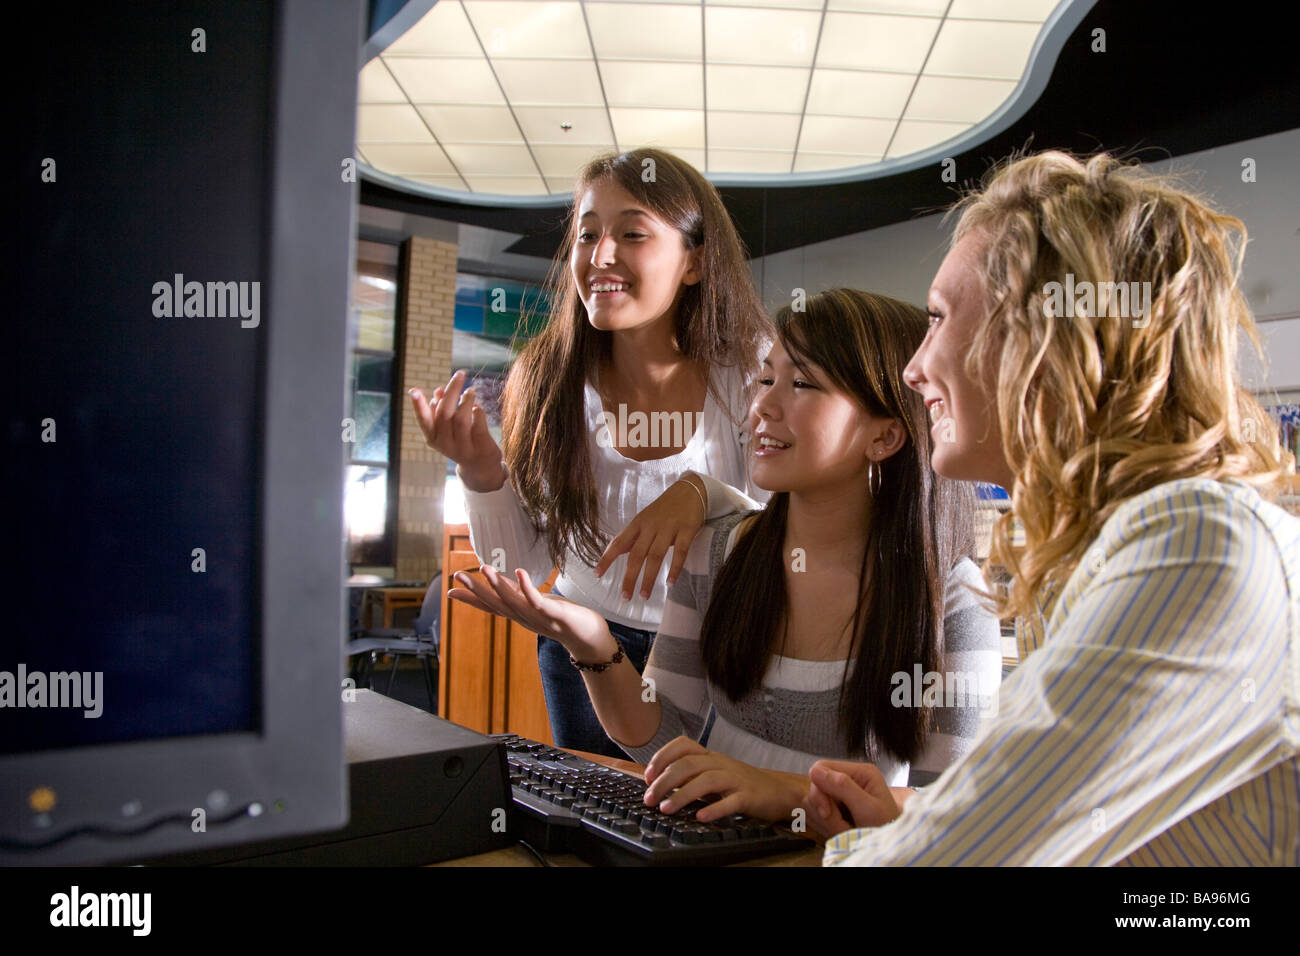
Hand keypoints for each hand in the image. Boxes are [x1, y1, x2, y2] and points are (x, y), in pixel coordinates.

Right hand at [408, 370, 504, 491]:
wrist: (480, 467)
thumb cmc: (461, 440)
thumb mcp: (447, 428)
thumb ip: (441, 409)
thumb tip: (438, 391)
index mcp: (433, 438)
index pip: (423, 421)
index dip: (418, 406)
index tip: (413, 390)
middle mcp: (445, 444)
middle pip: (445, 413)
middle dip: (452, 390)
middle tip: (460, 374)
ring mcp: (463, 447)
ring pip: (461, 418)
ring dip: (466, 399)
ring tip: (470, 391)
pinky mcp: (481, 446)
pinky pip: (478, 422)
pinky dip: (477, 410)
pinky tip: (477, 406)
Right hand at [448, 563, 612, 657]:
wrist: (588, 637)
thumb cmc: (563, 617)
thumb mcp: (536, 604)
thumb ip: (518, 594)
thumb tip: (500, 580)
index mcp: (519, 616)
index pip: (491, 607)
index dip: (471, 599)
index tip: (450, 591)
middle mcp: (524, 619)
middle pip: (496, 604)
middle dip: (477, 589)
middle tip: (458, 575)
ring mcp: (538, 618)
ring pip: (513, 602)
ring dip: (497, 585)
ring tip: (484, 567)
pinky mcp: (554, 614)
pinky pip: (537, 600)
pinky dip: (527, 587)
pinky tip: (519, 571)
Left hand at [593, 475, 707, 599]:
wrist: (689, 490)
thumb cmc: (665, 509)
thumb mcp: (644, 519)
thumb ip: (632, 536)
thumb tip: (613, 551)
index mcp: (638, 524)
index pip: (618, 542)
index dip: (607, 558)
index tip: (597, 574)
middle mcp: (650, 526)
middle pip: (636, 554)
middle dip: (629, 577)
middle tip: (625, 597)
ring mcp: (669, 528)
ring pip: (655, 556)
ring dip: (649, 577)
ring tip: (644, 595)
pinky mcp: (686, 530)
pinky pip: (680, 552)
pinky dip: (674, 568)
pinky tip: (670, 582)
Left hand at [642, 737, 808, 824]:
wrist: (779, 791)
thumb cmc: (741, 784)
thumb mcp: (714, 774)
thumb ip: (691, 776)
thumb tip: (658, 784)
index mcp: (711, 756)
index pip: (683, 745)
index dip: (662, 757)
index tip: (648, 776)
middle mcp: (721, 763)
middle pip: (688, 764)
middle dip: (664, 781)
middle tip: (649, 799)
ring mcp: (735, 779)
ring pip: (706, 781)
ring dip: (682, 794)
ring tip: (666, 809)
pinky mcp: (748, 796)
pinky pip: (730, 801)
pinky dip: (714, 809)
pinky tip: (700, 818)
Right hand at [805, 760, 903, 838]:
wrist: (890, 848)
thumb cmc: (886, 828)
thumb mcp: (868, 808)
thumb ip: (844, 787)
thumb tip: (816, 771)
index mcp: (861, 772)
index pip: (822, 767)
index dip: (819, 790)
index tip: (826, 812)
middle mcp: (850, 778)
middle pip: (817, 785)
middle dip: (825, 808)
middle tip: (841, 826)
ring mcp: (842, 793)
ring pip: (816, 801)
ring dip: (827, 820)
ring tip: (847, 830)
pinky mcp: (837, 806)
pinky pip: (818, 813)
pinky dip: (827, 825)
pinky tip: (842, 830)